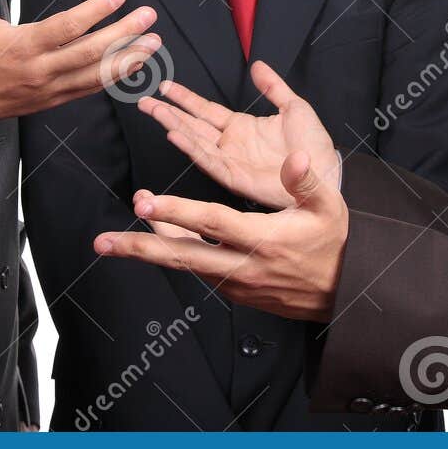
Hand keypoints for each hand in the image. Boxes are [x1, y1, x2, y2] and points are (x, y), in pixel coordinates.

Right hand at [0, 0, 160, 126]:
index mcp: (23, 46)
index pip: (66, 27)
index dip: (95, 11)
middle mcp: (41, 70)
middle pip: (90, 52)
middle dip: (123, 34)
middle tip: (148, 17)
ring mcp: (50, 88)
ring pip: (95, 75)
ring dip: (127, 59)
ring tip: (153, 43)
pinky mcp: (54, 100)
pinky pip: (88, 89)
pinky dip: (113, 78)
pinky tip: (132, 65)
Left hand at [95, 151, 347, 320]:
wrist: (344, 292)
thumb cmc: (335, 244)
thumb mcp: (330, 208)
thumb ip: (306, 181)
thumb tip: (293, 156)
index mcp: (263, 240)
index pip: (211, 223)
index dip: (176, 212)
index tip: (146, 202)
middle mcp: (243, 265)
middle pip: (182, 257)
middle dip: (139, 249)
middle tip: (103, 242)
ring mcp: (236, 281)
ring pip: (185, 264)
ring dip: (149, 251)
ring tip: (115, 240)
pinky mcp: (234, 289)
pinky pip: (197, 269)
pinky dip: (174, 254)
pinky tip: (157, 240)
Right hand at [137, 61, 339, 208]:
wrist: (325, 171)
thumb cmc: (314, 145)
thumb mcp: (294, 106)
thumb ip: (273, 86)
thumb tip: (258, 65)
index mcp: (241, 127)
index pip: (205, 110)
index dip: (185, 98)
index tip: (165, 86)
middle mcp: (230, 144)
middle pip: (192, 124)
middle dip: (168, 112)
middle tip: (144, 102)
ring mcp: (230, 160)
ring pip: (194, 140)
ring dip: (174, 125)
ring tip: (154, 111)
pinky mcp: (234, 176)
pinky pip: (208, 160)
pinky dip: (191, 147)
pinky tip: (176, 134)